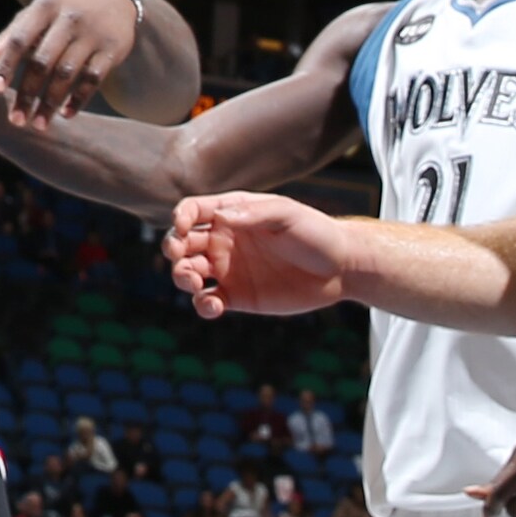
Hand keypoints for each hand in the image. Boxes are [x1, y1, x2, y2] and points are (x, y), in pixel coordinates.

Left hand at [0, 0, 141, 124]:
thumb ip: (10, 38)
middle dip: (27, 93)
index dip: (6, 65)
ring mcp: (92, 35)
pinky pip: (93, 79)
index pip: (20, 39)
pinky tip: (65, 115)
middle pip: (43, 61)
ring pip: (67, 74)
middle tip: (16, 120)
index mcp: (45, 6)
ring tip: (38, 124)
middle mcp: (69, 19)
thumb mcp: (38, 15)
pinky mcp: (112, 49)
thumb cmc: (64, 9)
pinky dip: (78, 99)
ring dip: (50, 103)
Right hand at [164, 194, 352, 321]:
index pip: (192, 210)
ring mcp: (229, 270)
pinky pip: (208, 301)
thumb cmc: (316, 232)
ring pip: (188, 273)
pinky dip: (202, 305)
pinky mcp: (237, 297)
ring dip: (182, 277)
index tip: (182, 228)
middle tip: (181, 258)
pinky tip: (213, 306)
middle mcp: (224, 241)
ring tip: (195, 283)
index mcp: (232, 214)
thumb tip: (218, 218)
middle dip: (173, 249)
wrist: (341, 268)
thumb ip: (253, 214)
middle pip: (182, 243)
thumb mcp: (287, 214)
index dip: (180, 217)